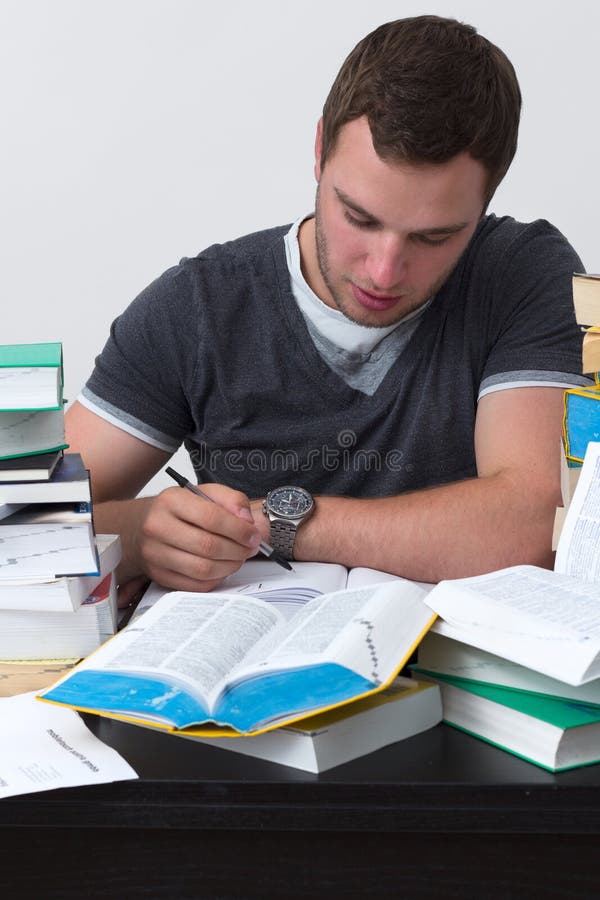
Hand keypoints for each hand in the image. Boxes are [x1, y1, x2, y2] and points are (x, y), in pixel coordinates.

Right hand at [134, 484, 263, 591]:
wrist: (140, 526)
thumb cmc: (177, 510)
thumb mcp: (203, 493)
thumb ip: (231, 499)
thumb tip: (247, 521)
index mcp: (171, 501)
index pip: (211, 517)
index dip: (239, 530)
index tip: (253, 535)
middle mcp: (158, 527)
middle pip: (208, 546)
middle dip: (238, 550)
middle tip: (250, 548)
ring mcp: (155, 554)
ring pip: (203, 569)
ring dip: (230, 566)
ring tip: (239, 558)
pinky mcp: (158, 575)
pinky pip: (195, 585)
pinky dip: (216, 579)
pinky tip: (222, 568)